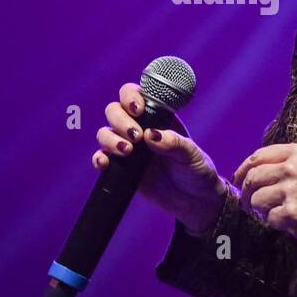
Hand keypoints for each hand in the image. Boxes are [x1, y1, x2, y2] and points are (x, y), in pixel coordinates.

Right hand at [92, 83, 226, 235]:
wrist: (194, 202)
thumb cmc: (197, 171)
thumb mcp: (192, 155)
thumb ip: (174, 143)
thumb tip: (150, 135)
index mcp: (158, 117)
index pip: (136, 95)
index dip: (131, 96)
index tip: (138, 108)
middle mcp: (139, 128)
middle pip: (115, 110)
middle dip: (120, 119)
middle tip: (136, 136)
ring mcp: (129, 148)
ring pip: (105, 132)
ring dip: (110, 138)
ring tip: (128, 151)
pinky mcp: (121, 169)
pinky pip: (102, 158)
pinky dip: (99, 158)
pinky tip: (105, 163)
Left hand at [231, 143, 296, 259]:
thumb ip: (285, 166)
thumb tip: (250, 175)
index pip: (257, 156)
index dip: (243, 170)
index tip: (238, 181)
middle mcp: (293, 168)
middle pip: (252, 177)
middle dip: (246, 193)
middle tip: (249, 204)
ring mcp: (291, 190)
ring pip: (255, 199)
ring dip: (260, 210)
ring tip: (275, 214)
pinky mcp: (291, 213)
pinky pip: (267, 218)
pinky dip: (274, 224)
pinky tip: (288, 224)